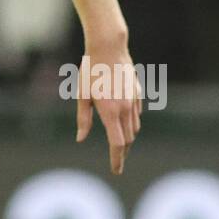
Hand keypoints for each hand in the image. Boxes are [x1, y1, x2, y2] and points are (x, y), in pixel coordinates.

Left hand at [75, 51, 141, 174]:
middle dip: (122, 152)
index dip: (117, 159)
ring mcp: (134, 101)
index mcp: (110, 112)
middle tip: (117, 162)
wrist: (109, 47)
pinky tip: (125, 123)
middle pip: (127, 139)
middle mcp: (125, 109)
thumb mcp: (82, 95)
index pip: (117, 144)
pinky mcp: (138, 93)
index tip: (116, 170)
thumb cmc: (90, 70)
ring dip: (127, 138)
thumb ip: (83, 119)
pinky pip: (137, 114)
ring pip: (134, 128)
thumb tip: (80, 139)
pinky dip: (131, 123)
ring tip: (120, 145)